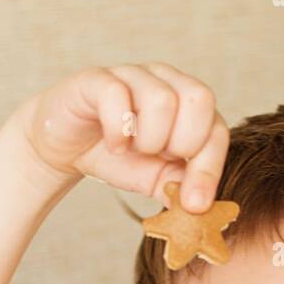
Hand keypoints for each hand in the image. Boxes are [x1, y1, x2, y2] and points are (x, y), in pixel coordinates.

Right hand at [12, 62, 229, 211]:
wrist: (67, 148)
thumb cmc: (118, 157)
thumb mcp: (155, 179)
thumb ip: (180, 188)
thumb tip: (202, 208)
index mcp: (188, 105)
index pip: (216, 128)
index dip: (209, 168)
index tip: (192, 204)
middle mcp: (166, 81)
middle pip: (200, 98)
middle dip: (182, 143)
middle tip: (157, 157)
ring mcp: (133, 75)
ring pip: (162, 99)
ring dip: (148, 139)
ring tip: (131, 149)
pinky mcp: (98, 78)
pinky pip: (117, 95)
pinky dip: (117, 130)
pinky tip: (112, 144)